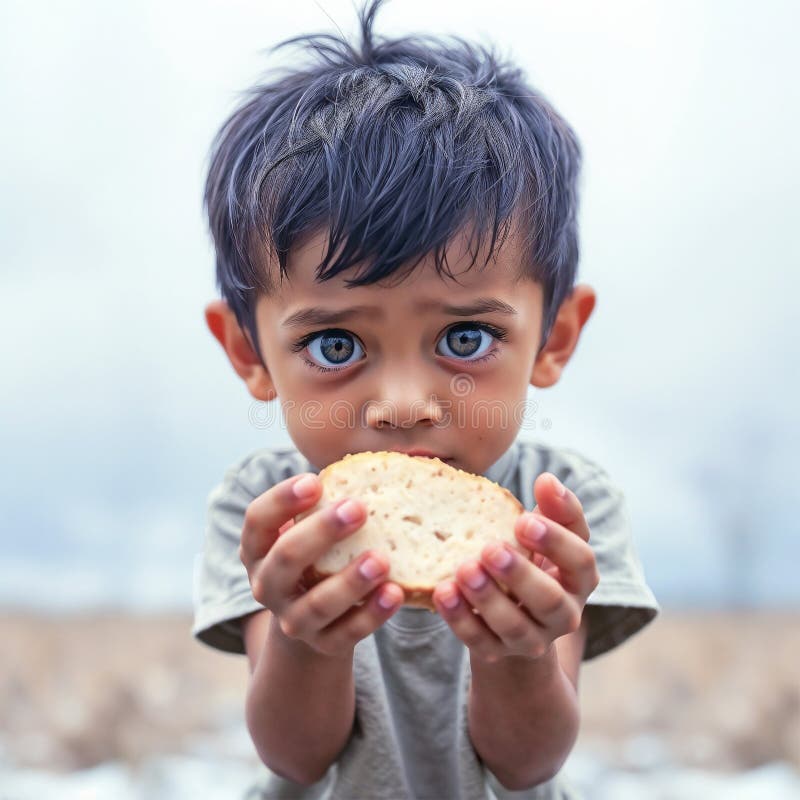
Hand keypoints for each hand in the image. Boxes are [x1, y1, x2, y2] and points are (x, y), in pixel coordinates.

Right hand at [239, 473, 404, 656]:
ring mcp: (293, 619)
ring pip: (318, 603)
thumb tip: (381, 462)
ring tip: (381, 559)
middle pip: (285, 559)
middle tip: (358, 508)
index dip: (282, 500)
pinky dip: (372, 615)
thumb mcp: (308, 530)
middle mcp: (268, 585)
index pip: (257, 521)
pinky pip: (348, 633)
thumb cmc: (317, 556)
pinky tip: (396, 593)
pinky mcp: (324, 644)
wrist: (315, 623)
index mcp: (258, 549)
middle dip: (321, 532)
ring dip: (350, 581)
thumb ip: (326, 503)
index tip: (315, 481)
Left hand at [432, 472, 598, 663]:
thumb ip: (554, 508)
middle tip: (489, 548)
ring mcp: (530, 638)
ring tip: (463, 569)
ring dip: (486, 598)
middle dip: (519, 575)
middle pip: (549, 601)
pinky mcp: (497, 651)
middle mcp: (563, 614)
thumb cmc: (533, 558)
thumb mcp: (548, 534)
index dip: (555, 542)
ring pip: (513, 626)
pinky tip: (442, 592)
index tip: (524, 520)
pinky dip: (459, 619)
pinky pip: (479, 640)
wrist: (514, 614)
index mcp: (579, 579)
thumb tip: (548, 480)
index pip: (580, 562)